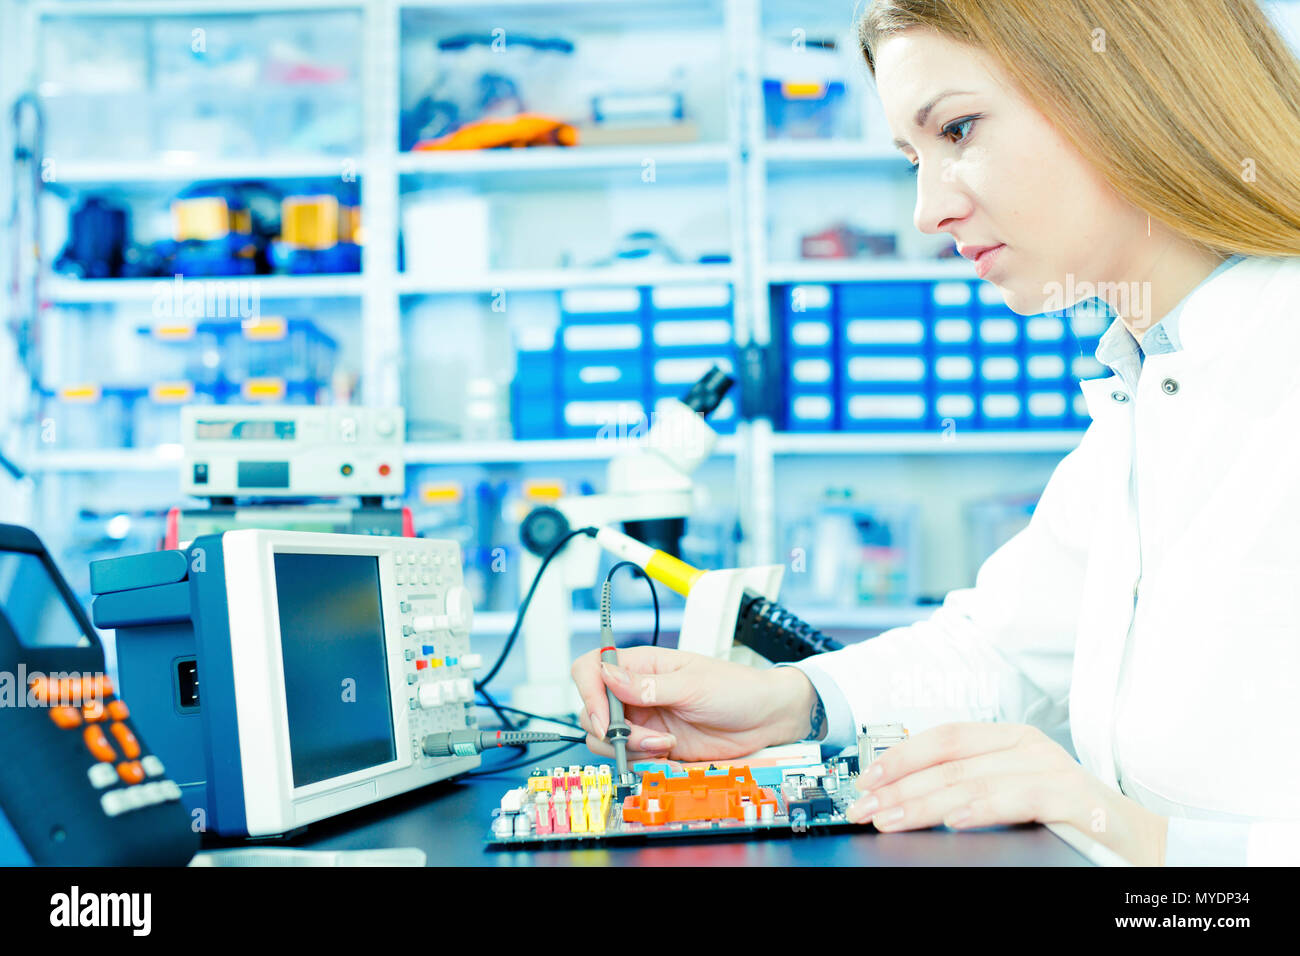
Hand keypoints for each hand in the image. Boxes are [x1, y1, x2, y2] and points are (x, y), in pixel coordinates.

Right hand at [570, 646, 818, 762]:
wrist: (766, 720)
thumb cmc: (737, 688)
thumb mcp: (693, 685)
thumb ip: (648, 685)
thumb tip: (607, 675)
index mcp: (643, 665)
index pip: (593, 669)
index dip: (589, 692)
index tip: (605, 717)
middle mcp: (637, 691)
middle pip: (594, 709)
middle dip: (612, 729)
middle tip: (643, 738)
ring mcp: (644, 719)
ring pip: (606, 737)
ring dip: (629, 747)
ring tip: (664, 744)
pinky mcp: (655, 744)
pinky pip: (630, 756)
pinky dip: (642, 760)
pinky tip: (669, 752)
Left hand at [846, 722, 1168, 865]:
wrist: (1142, 844)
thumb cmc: (1069, 821)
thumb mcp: (1011, 795)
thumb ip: (970, 789)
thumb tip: (906, 800)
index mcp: (1010, 739)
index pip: (944, 738)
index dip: (900, 756)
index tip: (865, 779)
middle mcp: (1029, 746)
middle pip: (949, 762)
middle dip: (899, 786)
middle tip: (864, 807)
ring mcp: (1052, 769)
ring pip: (972, 780)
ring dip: (923, 802)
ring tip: (890, 817)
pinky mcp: (1074, 798)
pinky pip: (1017, 798)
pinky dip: (981, 809)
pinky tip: (952, 821)